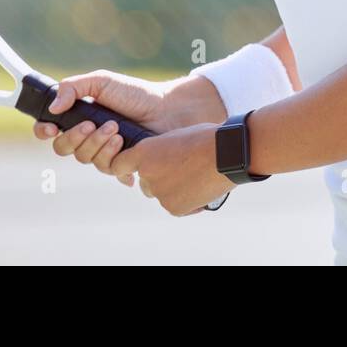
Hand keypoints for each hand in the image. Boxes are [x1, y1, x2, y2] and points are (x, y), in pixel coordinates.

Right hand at [31, 70, 178, 183]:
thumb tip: (54, 108)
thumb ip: (73, 87)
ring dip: (99, 144)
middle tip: (93, 125)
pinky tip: (126, 149)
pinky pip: (109, 170)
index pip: (49, 129)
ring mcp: (103, 152)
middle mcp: (87, 137)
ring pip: (86, 159)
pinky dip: (116, 159)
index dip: (45, 131)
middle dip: (77, 137)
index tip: (53, 128)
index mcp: (78, 116)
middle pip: (64, 148)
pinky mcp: (122, 165)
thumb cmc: (135, 94)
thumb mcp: (102, 82)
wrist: (167, 109)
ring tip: (118, 130)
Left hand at [109, 122, 233, 215]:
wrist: (227, 155)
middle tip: (179, 169)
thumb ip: (161, 151)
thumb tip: (160, 161)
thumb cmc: (205, 139)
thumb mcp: (175, 137)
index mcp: (144, 153)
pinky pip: (175, 206)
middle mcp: (147, 174)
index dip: (126, 166)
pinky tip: (200, 188)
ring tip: (195, 176)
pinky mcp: (174, 208)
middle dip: (158, 178)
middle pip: (145, 182)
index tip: (133, 169)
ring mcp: (160, 193)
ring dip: (172, 188)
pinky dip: (185, 200)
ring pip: (161, 194)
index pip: (119, 165)